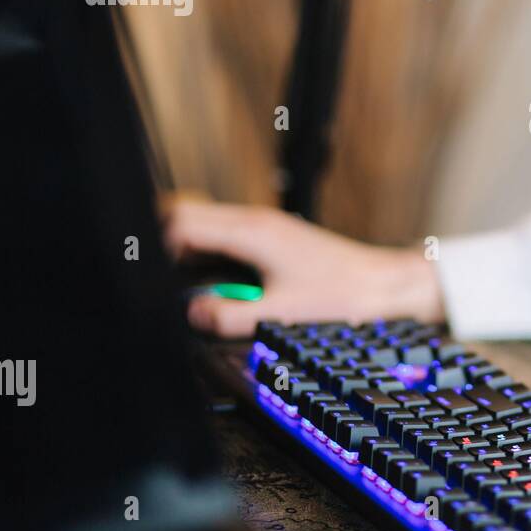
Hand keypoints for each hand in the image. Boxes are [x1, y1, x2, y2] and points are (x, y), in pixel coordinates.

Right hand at [162, 197, 444, 336]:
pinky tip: (210, 284)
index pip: (181, 223)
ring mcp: (264, 227)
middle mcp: (255, 221)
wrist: (387, 286)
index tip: (143, 276)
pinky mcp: (272, 239)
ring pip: (206, 225)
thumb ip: (228, 316)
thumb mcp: (279, 315)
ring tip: (176, 284)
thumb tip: (191, 314)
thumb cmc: (344, 297)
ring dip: (186, 250)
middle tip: (152, 278)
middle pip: (187, 214)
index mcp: (251, 232)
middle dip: (162, 243)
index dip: (153, 247)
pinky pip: (225, 237)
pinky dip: (208, 255)